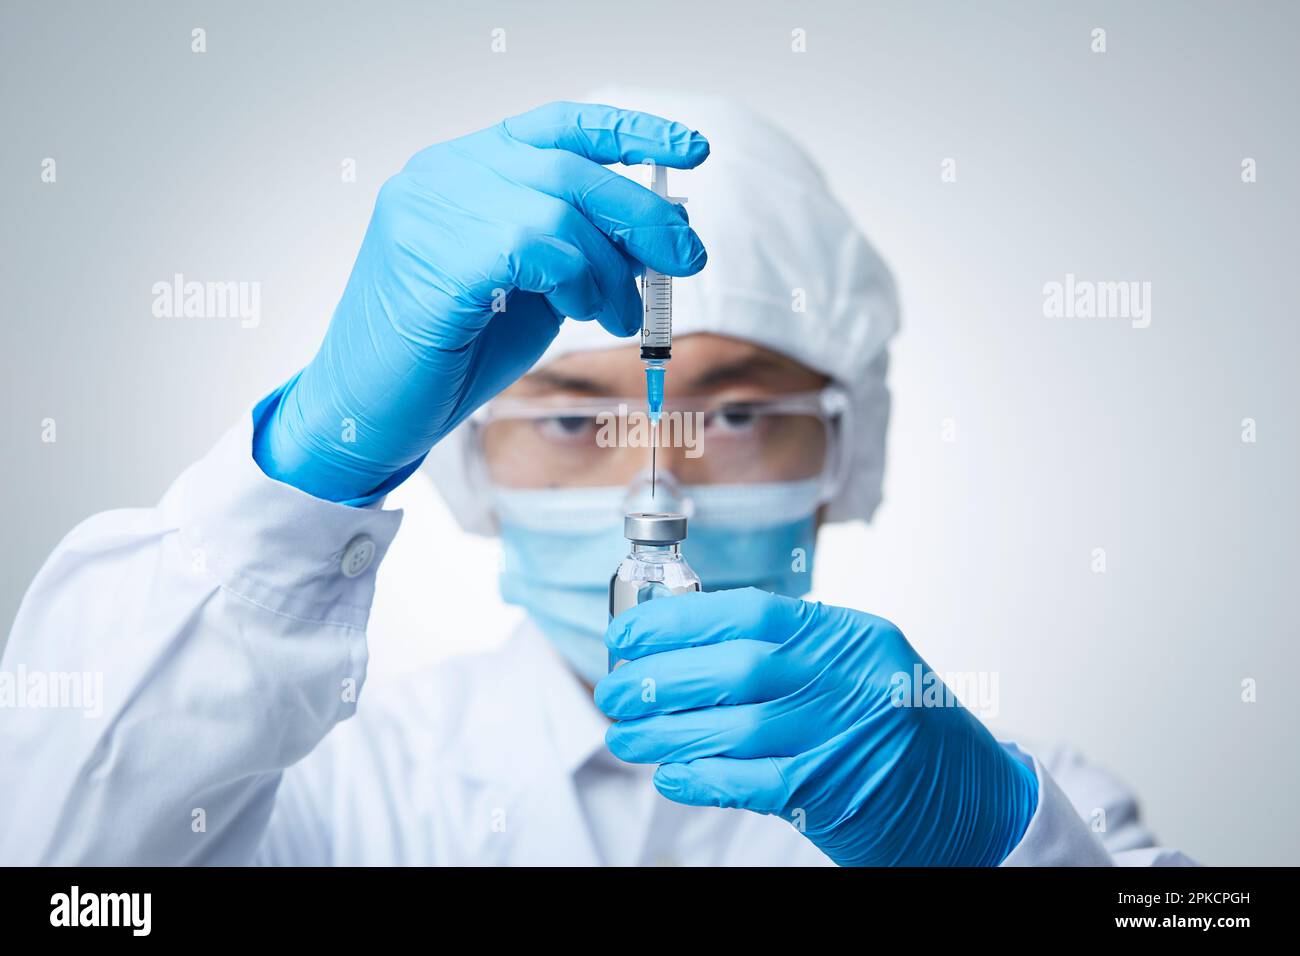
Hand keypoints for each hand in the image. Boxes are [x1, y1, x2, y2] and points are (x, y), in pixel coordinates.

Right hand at [254, 101, 708, 501]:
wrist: (376, 413)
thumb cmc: (454, 351)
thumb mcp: (538, 289)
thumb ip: (586, 250)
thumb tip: (666, 231)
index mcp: (466, 168)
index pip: (557, 125)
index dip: (630, 131)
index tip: (692, 152)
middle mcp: (442, 172)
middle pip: (569, 166)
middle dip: (642, 215)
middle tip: (686, 260)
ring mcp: (429, 209)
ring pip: (557, 209)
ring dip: (610, 269)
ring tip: (620, 318)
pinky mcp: (432, 256)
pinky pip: (533, 247)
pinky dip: (575, 280)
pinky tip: (580, 313)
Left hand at [595, 588, 1038, 866]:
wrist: (981, 805)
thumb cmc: (906, 733)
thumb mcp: (861, 670)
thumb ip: (794, 655)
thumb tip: (692, 648)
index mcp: (854, 636)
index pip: (752, 612)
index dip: (679, 620)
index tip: (629, 634)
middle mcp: (853, 677)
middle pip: (736, 666)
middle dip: (660, 677)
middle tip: (614, 690)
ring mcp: (848, 733)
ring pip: (736, 724)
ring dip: (666, 732)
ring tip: (625, 738)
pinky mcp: (838, 792)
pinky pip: (753, 781)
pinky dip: (703, 776)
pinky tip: (672, 775)